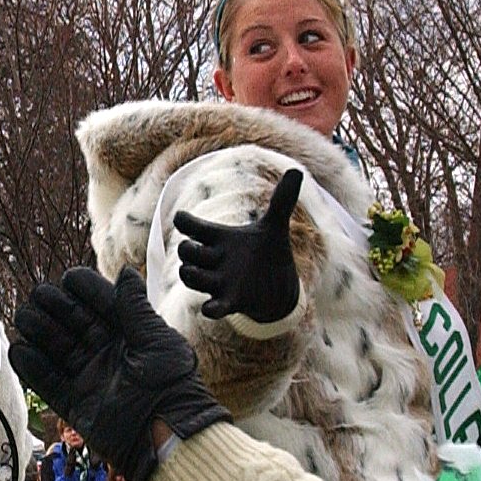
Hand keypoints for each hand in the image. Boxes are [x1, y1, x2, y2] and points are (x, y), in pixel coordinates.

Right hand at [9, 269, 226, 480]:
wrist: (166, 437)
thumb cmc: (171, 385)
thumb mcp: (157, 340)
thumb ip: (135, 307)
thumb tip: (124, 272)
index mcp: (130, 335)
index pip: (101, 305)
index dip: (84, 290)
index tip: (69, 279)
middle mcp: (106, 353)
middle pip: (73, 324)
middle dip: (54, 307)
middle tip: (39, 298)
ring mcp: (89, 378)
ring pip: (56, 349)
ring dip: (38, 332)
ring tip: (25, 318)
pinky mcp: (75, 404)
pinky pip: (48, 382)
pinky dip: (31, 367)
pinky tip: (19, 350)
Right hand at [175, 167, 304, 327]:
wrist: (278, 286)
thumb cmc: (268, 253)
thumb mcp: (275, 226)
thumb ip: (282, 200)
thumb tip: (296, 171)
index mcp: (220, 238)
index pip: (191, 226)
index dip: (185, 221)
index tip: (184, 219)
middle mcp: (214, 259)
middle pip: (185, 252)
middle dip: (186, 249)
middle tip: (196, 247)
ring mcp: (219, 282)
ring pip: (191, 277)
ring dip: (189, 274)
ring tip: (194, 271)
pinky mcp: (230, 302)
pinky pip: (213, 308)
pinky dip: (210, 309)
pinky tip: (211, 308)